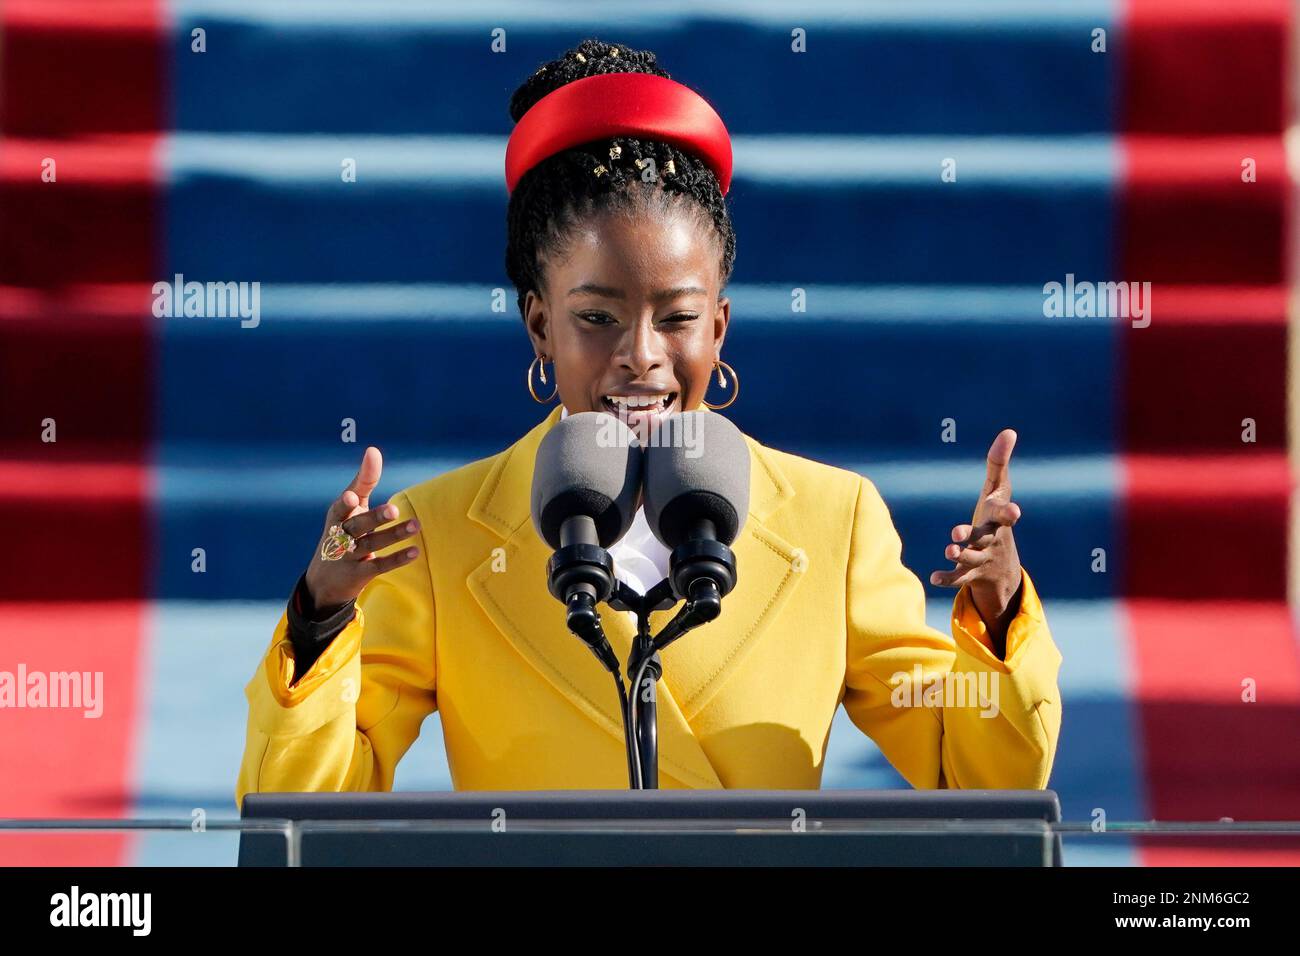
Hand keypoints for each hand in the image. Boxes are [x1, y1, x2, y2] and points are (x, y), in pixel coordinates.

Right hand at [304, 446, 420, 608]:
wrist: (324, 580)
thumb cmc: (342, 531)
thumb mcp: (349, 507)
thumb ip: (363, 480)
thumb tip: (373, 450)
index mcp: (337, 517)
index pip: (340, 508)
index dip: (346, 503)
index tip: (353, 496)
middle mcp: (340, 536)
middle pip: (357, 526)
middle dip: (374, 517)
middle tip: (394, 509)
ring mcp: (348, 557)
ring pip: (371, 545)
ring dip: (394, 535)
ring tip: (416, 525)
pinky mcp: (359, 575)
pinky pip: (379, 566)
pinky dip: (396, 559)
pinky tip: (415, 551)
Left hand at [928, 429, 1023, 650]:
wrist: (1003, 569)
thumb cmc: (996, 519)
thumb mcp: (998, 492)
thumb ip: (999, 463)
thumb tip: (1009, 431)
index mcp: (999, 520)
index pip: (1005, 516)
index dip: (1009, 514)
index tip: (1014, 512)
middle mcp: (992, 540)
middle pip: (985, 538)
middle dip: (973, 535)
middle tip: (956, 532)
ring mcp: (981, 558)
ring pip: (971, 558)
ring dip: (959, 554)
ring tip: (949, 550)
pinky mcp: (969, 574)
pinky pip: (958, 578)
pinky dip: (947, 578)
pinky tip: (933, 578)